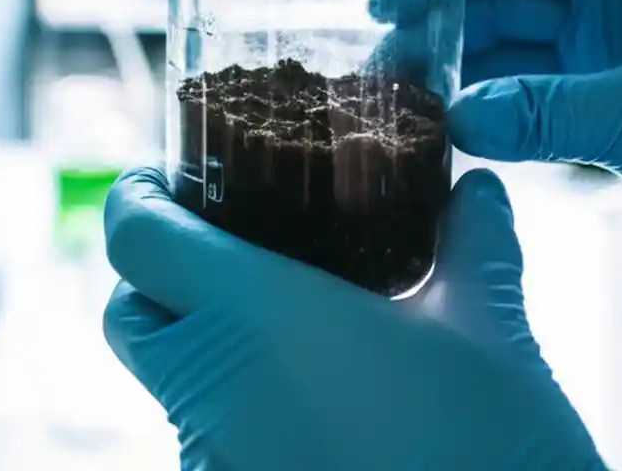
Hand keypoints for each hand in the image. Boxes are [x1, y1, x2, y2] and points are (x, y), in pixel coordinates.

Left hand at [102, 167, 603, 469]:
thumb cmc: (492, 447)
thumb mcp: (488, 332)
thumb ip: (474, 245)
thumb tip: (477, 191)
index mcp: (255, 315)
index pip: (134, 237)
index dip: (136, 196)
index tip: (161, 178)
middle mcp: (211, 389)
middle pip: (129, 313)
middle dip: (157, 273)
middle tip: (221, 247)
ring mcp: (212, 458)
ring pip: (169, 383)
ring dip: (205, 348)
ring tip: (288, 331)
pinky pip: (210, 439)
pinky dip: (238, 409)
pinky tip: (313, 404)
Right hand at [371, 0, 621, 271]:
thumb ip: (548, 113)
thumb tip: (452, 120)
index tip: (387, 8)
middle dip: (442, 30)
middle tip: (383, 75)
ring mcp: (611, 45)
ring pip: (511, 46)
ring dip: (460, 74)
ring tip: (403, 108)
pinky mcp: (607, 95)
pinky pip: (530, 90)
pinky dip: (492, 108)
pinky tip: (451, 130)